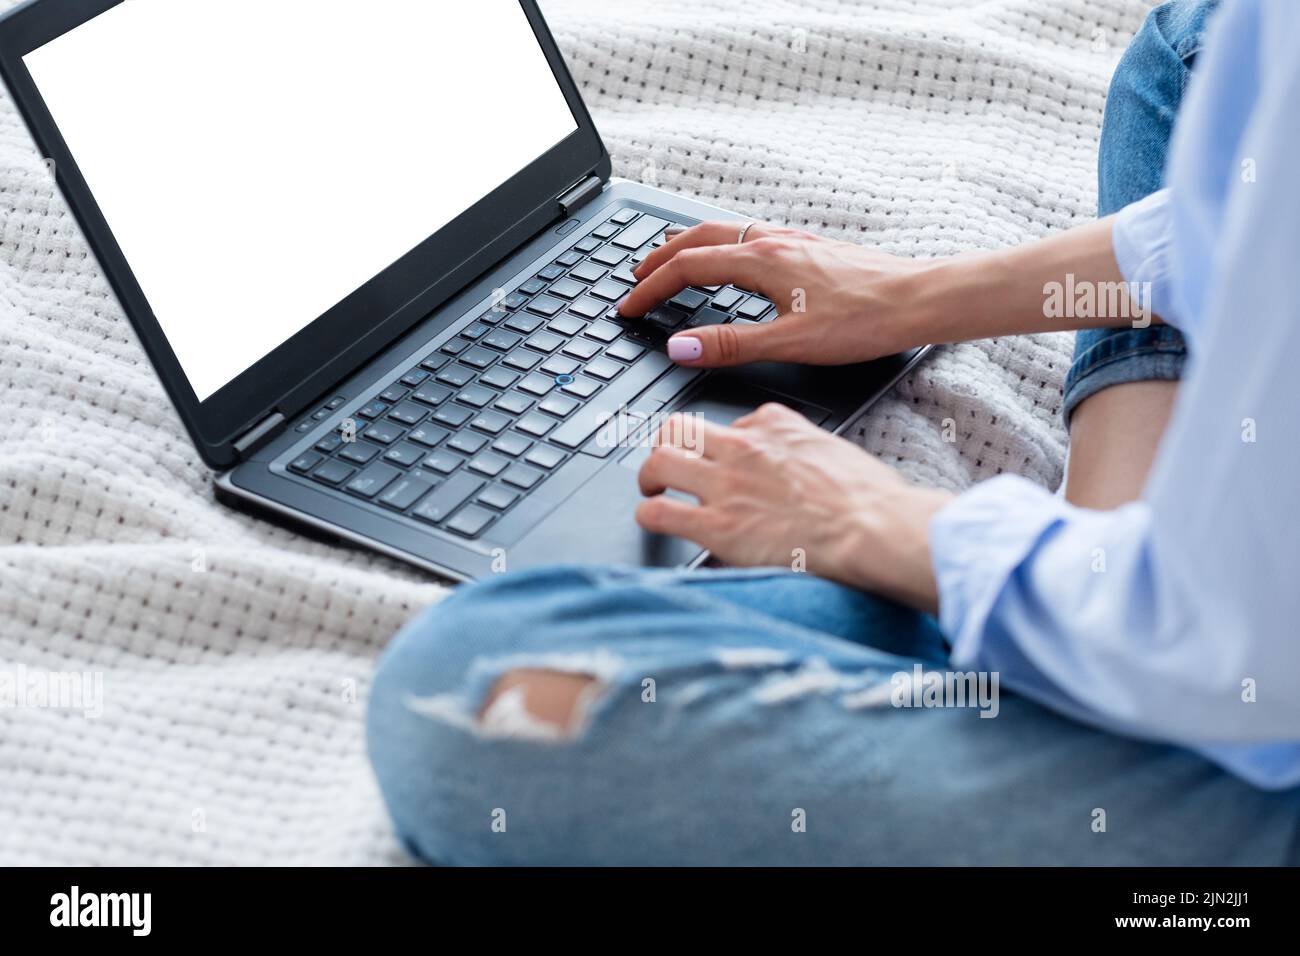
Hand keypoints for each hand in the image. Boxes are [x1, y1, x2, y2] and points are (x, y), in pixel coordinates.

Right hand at [617, 220, 938, 367]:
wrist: (920, 300)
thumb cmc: (866, 321)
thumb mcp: (791, 342)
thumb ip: (731, 344)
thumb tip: (681, 346)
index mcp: (762, 261)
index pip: (687, 268)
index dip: (651, 289)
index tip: (629, 307)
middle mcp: (774, 242)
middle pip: (699, 238)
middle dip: (661, 257)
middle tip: (636, 277)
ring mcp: (794, 242)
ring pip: (726, 232)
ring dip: (691, 245)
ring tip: (672, 261)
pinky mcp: (813, 250)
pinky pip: (751, 236)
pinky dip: (724, 245)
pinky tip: (735, 259)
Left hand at [635, 403, 952, 611]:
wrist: (874, 528)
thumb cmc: (871, 499)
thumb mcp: (837, 454)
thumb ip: (808, 453)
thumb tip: (806, 469)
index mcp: (776, 425)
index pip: (733, 422)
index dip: (724, 443)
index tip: (724, 458)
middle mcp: (744, 448)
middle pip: (681, 428)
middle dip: (669, 444)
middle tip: (669, 462)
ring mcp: (726, 485)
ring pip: (660, 461)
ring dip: (650, 474)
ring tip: (653, 487)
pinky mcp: (716, 525)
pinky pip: (659, 511)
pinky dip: (649, 514)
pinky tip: (653, 519)